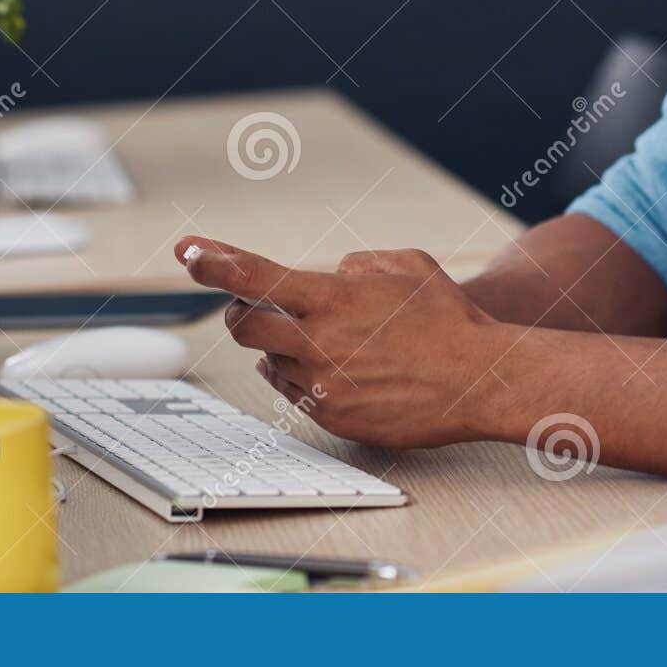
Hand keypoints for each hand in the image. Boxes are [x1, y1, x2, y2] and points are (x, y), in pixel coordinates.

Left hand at [174, 236, 502, 448]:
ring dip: (280, 344)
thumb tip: (332, 276)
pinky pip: (293, 392)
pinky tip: (323, 364)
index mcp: (333, 299)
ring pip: (270, 360)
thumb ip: (357, 264)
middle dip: (240, 310)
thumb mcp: (405, 265)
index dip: (213, 261)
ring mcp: (323, 385)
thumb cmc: (448, 318)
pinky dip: (296, 374)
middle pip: (243, 325)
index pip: (254, 277)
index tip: (187, 250)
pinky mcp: (333, 417)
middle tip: (251, 303)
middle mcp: (320, 343)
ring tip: (321, 335)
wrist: (480, 380)